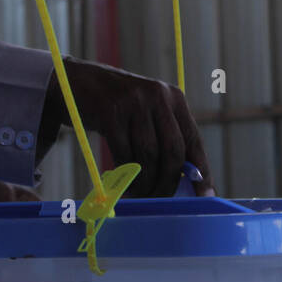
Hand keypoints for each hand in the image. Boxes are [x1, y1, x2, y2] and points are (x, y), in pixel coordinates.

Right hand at [39, 56, 213, 197]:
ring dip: (146, 182)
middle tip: (160, 199)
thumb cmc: (116, 106)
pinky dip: (126, 175)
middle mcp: (157, 96)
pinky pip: (124, 153)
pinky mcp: (110, 112)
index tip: (205, 196)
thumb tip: (186, 181)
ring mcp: (134, 102)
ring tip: (140, 194)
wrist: (75, 82)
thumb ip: (165, 136)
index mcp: (174, 97)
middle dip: (168, 182)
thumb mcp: (146, 111)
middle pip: (173, 150)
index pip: (194, 139)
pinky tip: (123, 183)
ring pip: (149, 156)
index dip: (201, 171)